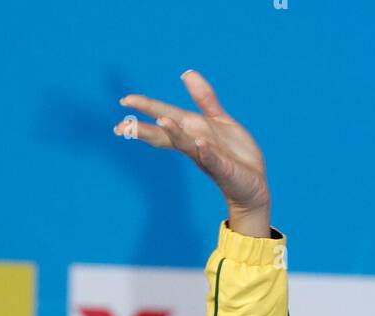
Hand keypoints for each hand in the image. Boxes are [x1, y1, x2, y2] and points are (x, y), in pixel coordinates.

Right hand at [113, 70, 270, 216]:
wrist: (254, 184)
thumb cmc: (235, 154)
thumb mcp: (219, 120)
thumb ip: (204, 98)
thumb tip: (186, 73)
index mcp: (192, 130)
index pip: (164, 116)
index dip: (146, 108)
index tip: (124, 102)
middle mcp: (194, 144)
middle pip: (165, 134)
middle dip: (144, 130)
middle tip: (120, 127)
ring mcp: (208, 157)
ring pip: (186, 144)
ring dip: (174, 133)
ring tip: (161, 121)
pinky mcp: (224, 169)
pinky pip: (213, 159)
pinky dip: (206, 151)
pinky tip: (199, 143)